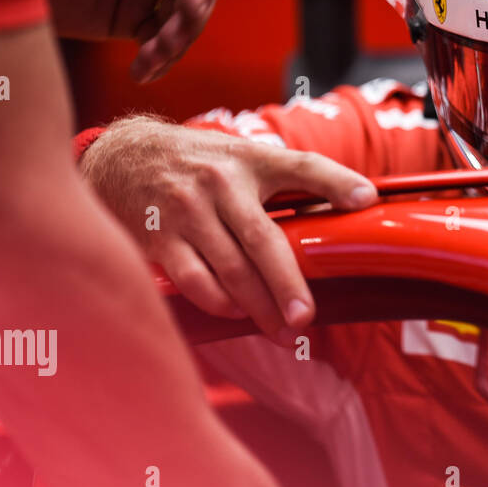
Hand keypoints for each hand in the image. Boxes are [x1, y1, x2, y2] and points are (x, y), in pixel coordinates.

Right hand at [81, 117, 378, 340]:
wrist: (120, 156)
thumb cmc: (198, 162)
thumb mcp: (244, 156)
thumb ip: (290, 177)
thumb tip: (354, 202)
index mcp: (250, 160)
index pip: (302, 165)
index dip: (336, 181)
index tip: (367, 198)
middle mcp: (219, 183)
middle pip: (263, 240)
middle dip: (287, 284)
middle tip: (305, 318)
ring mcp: (185, 211)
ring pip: (229, 270)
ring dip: (258, 308)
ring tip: (281, 331)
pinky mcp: (157, 238)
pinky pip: (194, 281)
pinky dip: (218, 303)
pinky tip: (237, 313)